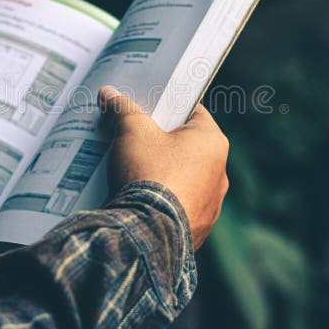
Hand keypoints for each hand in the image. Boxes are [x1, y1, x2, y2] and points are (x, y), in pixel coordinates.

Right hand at [98, 86, 228, 249]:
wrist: (146, 234)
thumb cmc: (148, 173)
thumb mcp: (132, 131)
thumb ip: (123, 109)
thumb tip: (109, 94)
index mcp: (213, 143)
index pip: (193, 112)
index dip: (168, 106)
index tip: (147, 105)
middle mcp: (219, 173)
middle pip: (186, 146)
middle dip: (159, 140)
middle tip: (133, 134)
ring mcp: (210, 205)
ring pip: (182, 179)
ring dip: (161, 173)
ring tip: (130, 169)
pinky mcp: (196, 229)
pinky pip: (176, 206)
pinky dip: (160, 201)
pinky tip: (137, 199)